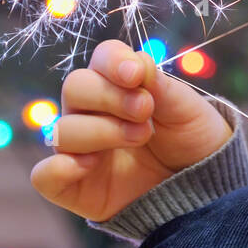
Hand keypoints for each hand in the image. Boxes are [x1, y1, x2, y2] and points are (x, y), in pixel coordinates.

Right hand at [30, 39, 232, 221]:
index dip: (114, 61)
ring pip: (63, 129)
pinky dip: (57, 168)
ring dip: (102, 131)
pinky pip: (44, 175)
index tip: (135, 75)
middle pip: (75, 86)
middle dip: (110, 97)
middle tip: (145, 111)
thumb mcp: (187, 110)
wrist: (204, 189)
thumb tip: (137, 64)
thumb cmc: (192, 140)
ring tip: (140, 138)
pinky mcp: (74, 186)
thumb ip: (161, 86)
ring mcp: (81, 148)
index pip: (102, 58)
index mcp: (120, 84)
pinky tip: (89, 165)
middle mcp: (93, 112)